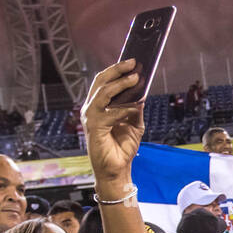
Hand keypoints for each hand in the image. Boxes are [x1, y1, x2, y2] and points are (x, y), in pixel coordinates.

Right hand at [82, 59, 145, 185]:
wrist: (117, 170)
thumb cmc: (122, 148)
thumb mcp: (134, 124)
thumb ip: (135, 109)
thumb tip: (141, 93)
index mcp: (98, 106)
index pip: (104, 82)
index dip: (116, 70)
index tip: (132, 61)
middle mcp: (91, 109)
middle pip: (101, 82)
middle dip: (117, 70)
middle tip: (133, 63)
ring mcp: (90, 118)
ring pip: (103, 93)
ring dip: (120, 84)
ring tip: (135, 78)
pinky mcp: (94, 128)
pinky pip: (109, 113)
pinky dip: (123, 109)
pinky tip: (135, 108)